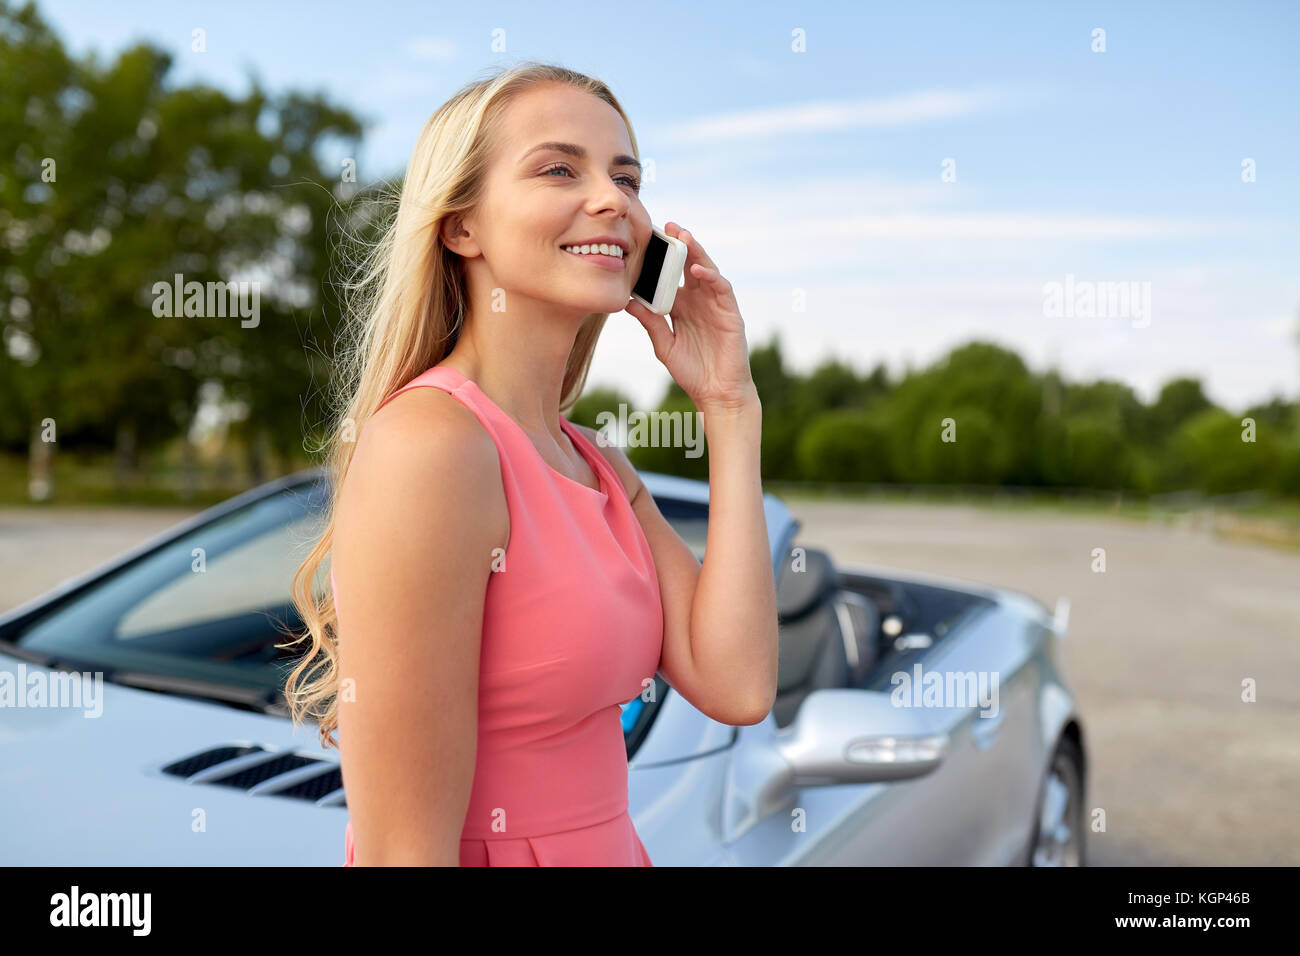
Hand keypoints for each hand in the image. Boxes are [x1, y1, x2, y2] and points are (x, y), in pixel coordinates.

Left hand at [624, 222, 758, 412]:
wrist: (716, 393)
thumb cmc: (692, 371)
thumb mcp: (664, 345)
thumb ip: (650, 322)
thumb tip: (628, 301)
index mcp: (682, 306)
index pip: (671, 276)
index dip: (662, 259)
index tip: (647, 241)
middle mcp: (699, 301)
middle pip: (689, 266)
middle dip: (680, 245)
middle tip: (667, 226)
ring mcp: (716, 305)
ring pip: (707, 271)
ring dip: (697, 252)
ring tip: (684, 236)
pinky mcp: (731, 313)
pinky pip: (722, 289)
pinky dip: (711, 276)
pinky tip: (698, 269)